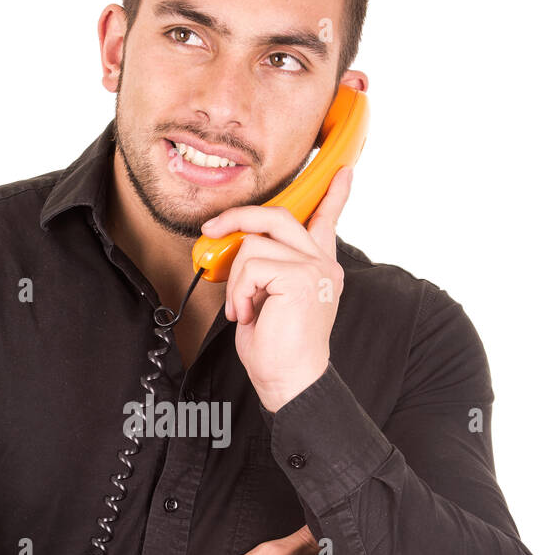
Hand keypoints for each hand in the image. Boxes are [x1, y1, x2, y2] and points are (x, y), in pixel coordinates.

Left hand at [199, 165, 353, 412]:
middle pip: (278, 216)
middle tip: (212, 229)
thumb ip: (268, 269)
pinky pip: (251, 266)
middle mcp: (322, 265)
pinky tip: (248, 315)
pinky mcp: (301, 278)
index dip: (334, 195)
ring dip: (235, 280)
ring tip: (243, 309)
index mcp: (319, 269)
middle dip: (238, 217)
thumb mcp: (269, 300)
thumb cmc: (276, 350)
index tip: (342, 172)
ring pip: (254, 244)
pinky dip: (239, 291)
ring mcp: (315, 269)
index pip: (327, 222)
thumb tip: (241, 243)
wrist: (289, 382)